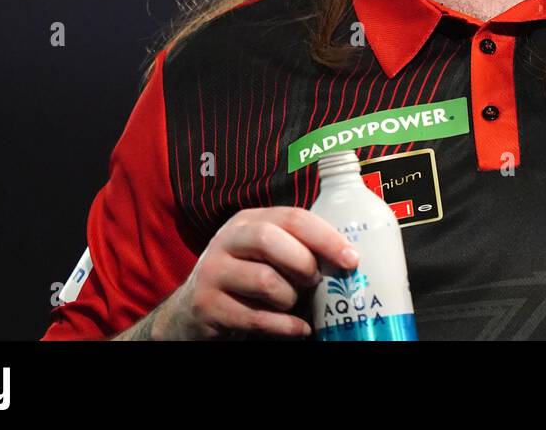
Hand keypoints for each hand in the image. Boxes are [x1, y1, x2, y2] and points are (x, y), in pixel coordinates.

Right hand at [139, 206, 358, 339]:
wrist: (193, 310)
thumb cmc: (246, 280)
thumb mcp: (266, 255)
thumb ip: (296, 248)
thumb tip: (348, 259)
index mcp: (250, 221)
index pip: (292, 217)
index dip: (325, 237)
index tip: (351, 258)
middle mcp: (228, 240)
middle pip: (271, 240)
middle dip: (303, 263)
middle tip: (315, 282)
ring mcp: (213, 272)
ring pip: (265, 280)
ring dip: (291, 298)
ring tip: (295, 304)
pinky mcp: (207, 306)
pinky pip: (255, 317)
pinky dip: (284, 326)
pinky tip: (297, 328)